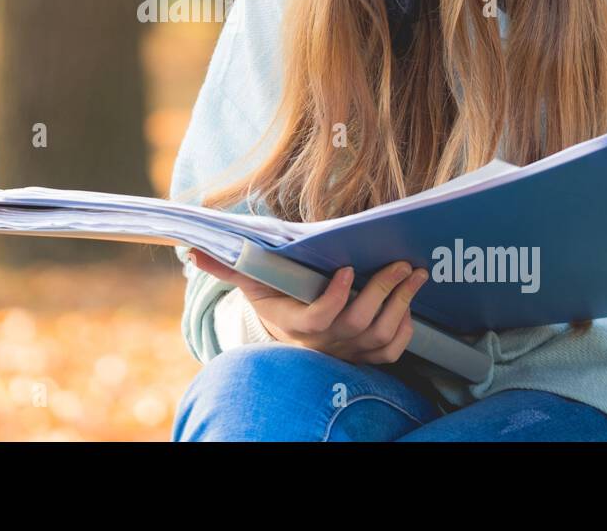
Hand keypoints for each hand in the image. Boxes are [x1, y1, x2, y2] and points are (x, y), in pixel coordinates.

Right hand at [186, 248, 428, 364]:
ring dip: (402, 303)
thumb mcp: (249, 280)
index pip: (318, 317)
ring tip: (414, 273)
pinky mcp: (366, 355)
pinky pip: (392, 349)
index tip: (346, 268)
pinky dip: (405, 328)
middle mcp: (323, 342)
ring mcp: (347, 351)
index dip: (334, 297)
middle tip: (400, 263)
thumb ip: (227, 265)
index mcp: (295, 323)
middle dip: (382, 292)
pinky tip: (410, 302)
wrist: (291, 328)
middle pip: (358, 323)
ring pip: (380, 334)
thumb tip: (191, 250)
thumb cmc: (273, 295)